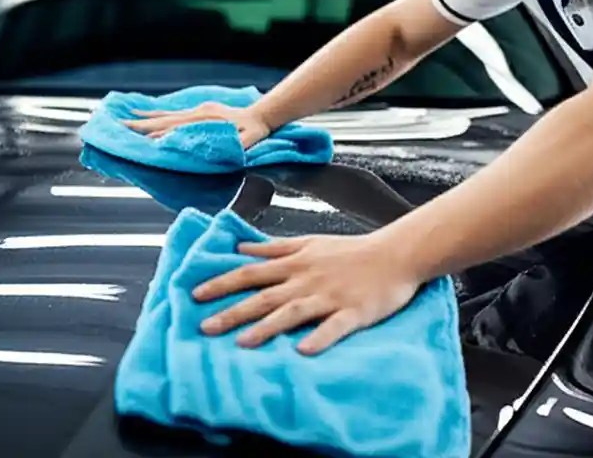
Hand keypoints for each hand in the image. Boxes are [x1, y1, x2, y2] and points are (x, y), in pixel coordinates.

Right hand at [122, 102, 272, 148]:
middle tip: (121, 126)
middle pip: (164, 120)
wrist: (262, 114)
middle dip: (142, 125)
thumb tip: (218, 149)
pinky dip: (156, 113)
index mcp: (205, 121)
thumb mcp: (248, 141)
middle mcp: (197, 114)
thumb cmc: (255, 131)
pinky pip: (172, 113)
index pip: (176, 129)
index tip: (140, 141)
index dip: (158, 135)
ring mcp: (197, 111)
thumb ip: (235, 145)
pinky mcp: (199, 110)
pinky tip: (145, 113)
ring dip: (145, 118)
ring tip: (126, 119)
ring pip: (165, 115)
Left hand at [193, 232, 421, 354]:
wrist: (396, 254)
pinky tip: (302, 351)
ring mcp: (330, 296)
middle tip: (204, 327)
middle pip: (264, 296)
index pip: (251, 272)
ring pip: (293, 312)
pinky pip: (334, 327)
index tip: (195, 294)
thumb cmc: (351, 250)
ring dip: (267, 327)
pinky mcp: (354, 312)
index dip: (222, 283)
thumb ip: (274, 248)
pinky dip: (319, 338)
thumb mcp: (309, 242)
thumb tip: (241, 247)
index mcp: (295, 263)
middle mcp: (306, 279)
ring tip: (242, 343)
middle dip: (233, 311)